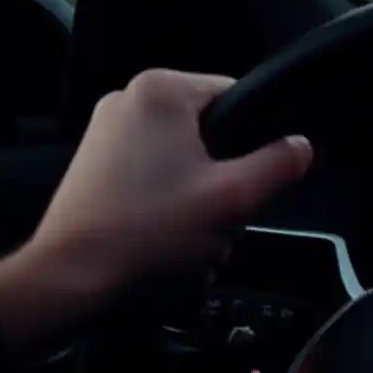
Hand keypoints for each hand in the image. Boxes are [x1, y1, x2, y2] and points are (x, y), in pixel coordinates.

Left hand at [0, 69, 312, 352]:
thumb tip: (302, 145)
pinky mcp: (93, 165)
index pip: (238, 95)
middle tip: (222, 214)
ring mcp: (105, 133)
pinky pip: (155, 173)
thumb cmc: (151, 230)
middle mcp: (128, 99)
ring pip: (185, 157)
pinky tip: (167, 236)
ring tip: (193, 233)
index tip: (254, 180)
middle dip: (225, 174)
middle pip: (211, 131)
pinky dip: (169, 202)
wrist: (70, 282)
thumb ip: (280, 164)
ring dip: (199, 195)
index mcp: (161, 90)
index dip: (258, 138)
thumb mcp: (235, 198)